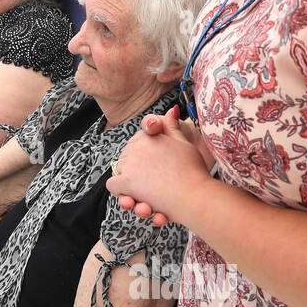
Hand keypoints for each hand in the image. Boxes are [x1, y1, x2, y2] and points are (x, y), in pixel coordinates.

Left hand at [106, 105, 213, 226]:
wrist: (194, 194)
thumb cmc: (193, 170)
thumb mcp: (183, 143)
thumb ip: (172, 127)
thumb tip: (171, 109)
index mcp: (148, 137)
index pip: (134, 144)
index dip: (142, 157)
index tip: (151, 167)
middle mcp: (136, 148)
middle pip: (125, 158)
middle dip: (135, 172)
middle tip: (150, 183)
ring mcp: (130, 165)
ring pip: (119, 172)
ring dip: (129, 185)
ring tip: (145, 196)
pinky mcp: (127, 183)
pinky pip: (112, 185)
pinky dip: (121, 192)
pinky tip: (134, 197)